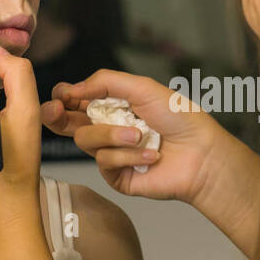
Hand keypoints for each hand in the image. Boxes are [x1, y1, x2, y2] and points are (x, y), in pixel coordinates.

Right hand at [42, 69, 225, 204]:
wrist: (202, 152)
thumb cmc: (179, 117)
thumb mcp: (142, 88)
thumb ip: (105, 82)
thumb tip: (72, 88)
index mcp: (111, 105)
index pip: (74, 100)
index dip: (63, 97)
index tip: (62, 96)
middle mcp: (107, 129)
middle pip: (66, 124)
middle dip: (57, 116)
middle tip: (58, 112)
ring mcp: (111, 154)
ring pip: (86, 140)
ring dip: (112, 135)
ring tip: (140, 134)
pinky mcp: (117, 177)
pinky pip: (105, 162)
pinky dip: (128, 155)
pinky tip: (151, 154)